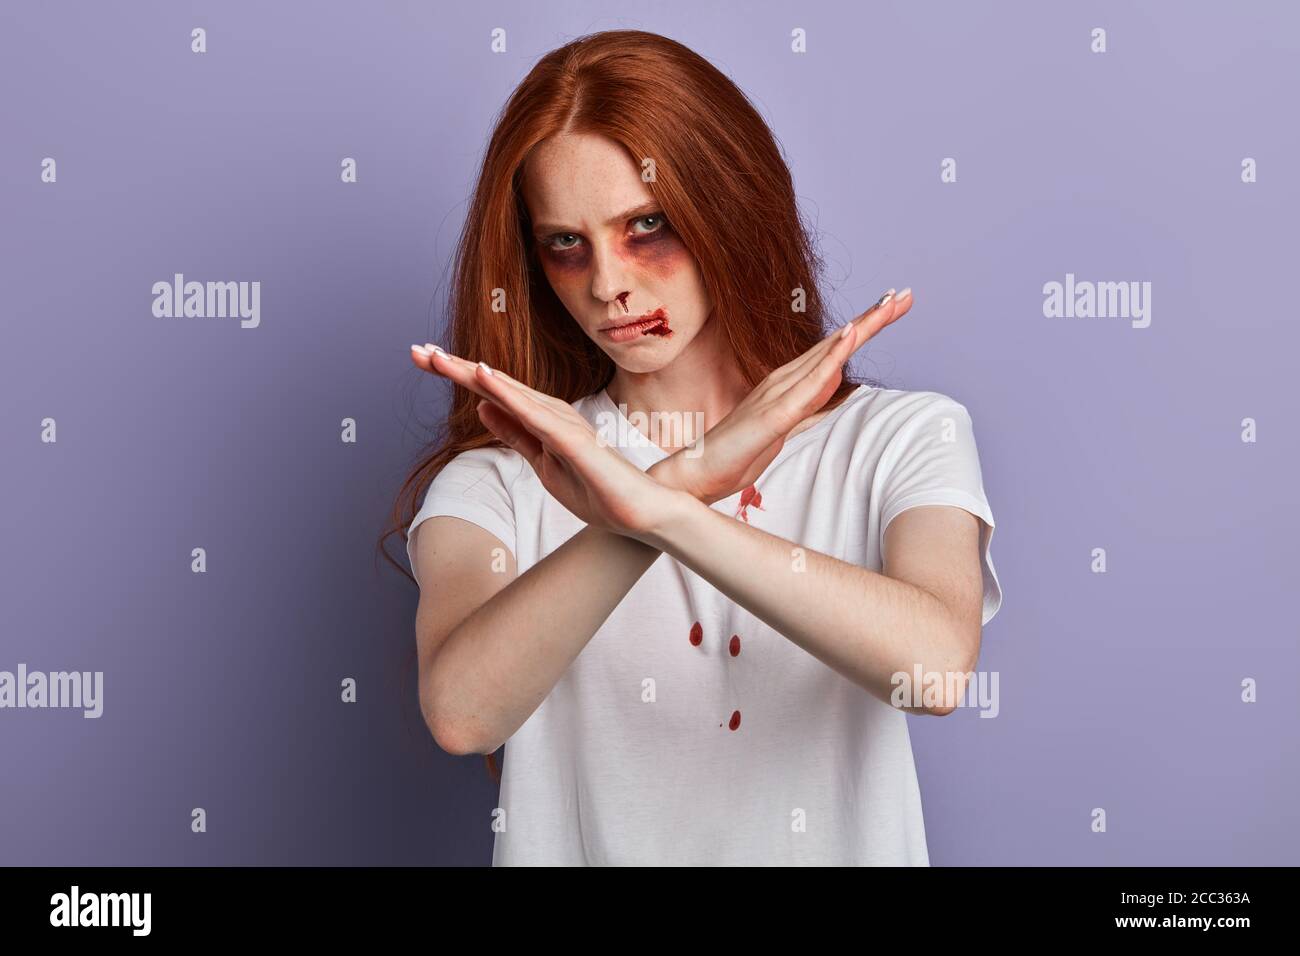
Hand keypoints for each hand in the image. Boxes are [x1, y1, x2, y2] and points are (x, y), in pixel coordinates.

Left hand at [410, 345, 688, 540]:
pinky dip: (509, 395)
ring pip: (512, 394)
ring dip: (475, 375)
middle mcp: (551, 415)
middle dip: (454, 368)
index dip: (457, 375)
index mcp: (541, 422)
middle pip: (495, 387)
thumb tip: (482, 408)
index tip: (422, 359)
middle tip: (416, 351)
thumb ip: (515, 435)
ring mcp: (563, 426)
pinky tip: (485, 379)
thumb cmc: (598, 491)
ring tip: (440, 358)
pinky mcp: (574, 442)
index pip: (492, 395)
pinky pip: (535, 416)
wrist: (639, 518)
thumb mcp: (543, 464)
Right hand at [649, 289, 911, 503]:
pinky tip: (848, 340)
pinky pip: (807, 387)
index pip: (830, 354)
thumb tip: (822, 398)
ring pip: (826, 357)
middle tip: (903, 295)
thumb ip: (800, 411)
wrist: (692, 476)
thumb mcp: (778, 432)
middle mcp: (781, 382)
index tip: (890, 309)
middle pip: (834, 346)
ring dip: (857, 330)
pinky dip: (830, 361)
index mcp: (785, 387)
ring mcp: (776, 396)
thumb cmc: (731, 457)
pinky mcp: (772, 417)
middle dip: (870, 319)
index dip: (861, 330)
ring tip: (887, 305)